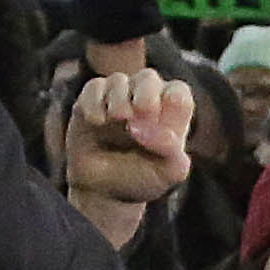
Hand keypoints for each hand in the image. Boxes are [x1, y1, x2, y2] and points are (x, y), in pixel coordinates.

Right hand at [62, 69, 196, 213]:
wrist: (103, 191)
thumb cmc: (141, 178)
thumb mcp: (167, 174)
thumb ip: (171, 154)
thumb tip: (156, 132)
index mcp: (171, 113)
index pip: (178, 92)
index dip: (172, 101)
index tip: (163, 125)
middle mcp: (145, 99)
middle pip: (148, 78)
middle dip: (145, 93)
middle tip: (140, 114)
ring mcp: (117, 98)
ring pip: (119, 81)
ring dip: (119, 99)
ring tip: (118, 119)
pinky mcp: (91, 101)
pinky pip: (94, 87)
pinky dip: (95, 102)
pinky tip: (98, 121)